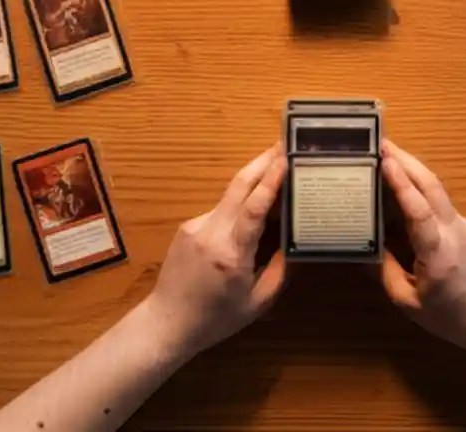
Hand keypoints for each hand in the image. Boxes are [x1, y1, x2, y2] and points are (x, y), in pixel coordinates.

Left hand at [145, 143, 286, 355]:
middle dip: (262, 161)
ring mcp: (196, 226)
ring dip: (254, 182)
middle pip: (238, 186)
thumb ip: (280, 270)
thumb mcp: (258, 302)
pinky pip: (221, 210)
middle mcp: (211, 233)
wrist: (167, 322)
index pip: (253, 208)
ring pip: (231, 197)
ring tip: (278, 172)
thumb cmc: (216, 319)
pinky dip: (240, 205)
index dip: (270, 180)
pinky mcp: (188, 227)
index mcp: (231, 254)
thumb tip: (298, 242)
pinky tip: (254, 210)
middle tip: (284, 144)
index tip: (285, 158)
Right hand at [380, 139, 465, 354]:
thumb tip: (367, 245)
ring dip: (414, 171)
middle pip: (433, 186)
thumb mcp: (408, 303)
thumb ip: (385, 272)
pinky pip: (441, 204)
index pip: (419, 210)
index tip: (386, 160)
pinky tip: (405, 187)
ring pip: (438, 191)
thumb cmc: (451, 318)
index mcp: (439, 253)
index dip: (401, 183)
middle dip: (407, 161)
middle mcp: (456, 232)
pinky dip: (422, 190)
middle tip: (383, 143)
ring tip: (389, 157)